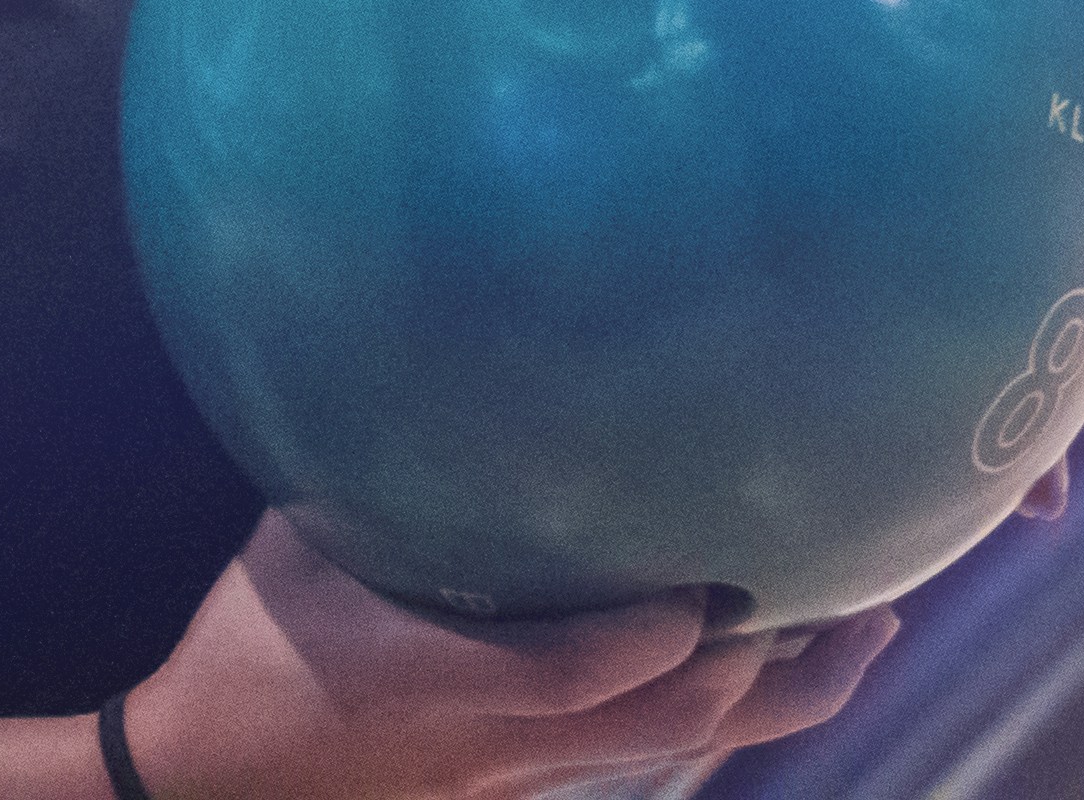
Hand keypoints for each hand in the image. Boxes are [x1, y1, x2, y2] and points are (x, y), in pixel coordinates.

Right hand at [120, 517, 895, 798]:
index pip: (586, 671)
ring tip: (858, 638)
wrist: (206, 793)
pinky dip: (712, 712)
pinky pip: (641, 755)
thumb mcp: (292, 542)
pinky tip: (742, 664)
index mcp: (449, 673)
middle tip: (877, 604)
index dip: (667, 635)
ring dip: (777, 700)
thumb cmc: (246, 655)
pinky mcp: (518, 789)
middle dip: (791, 671)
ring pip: (678, 751)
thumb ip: (370, 460)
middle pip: (682, 725)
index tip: (728, 575)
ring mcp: (524, 775)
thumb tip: (413, 330)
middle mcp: (513, 738)